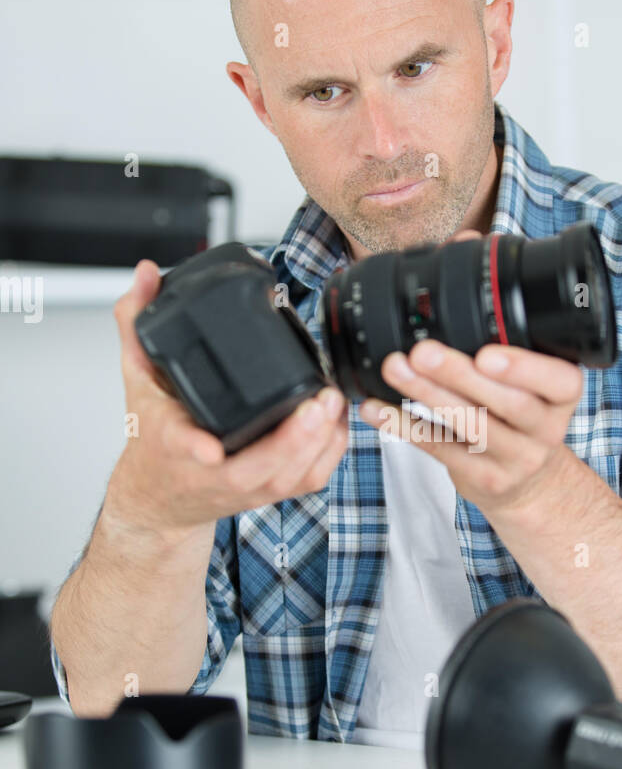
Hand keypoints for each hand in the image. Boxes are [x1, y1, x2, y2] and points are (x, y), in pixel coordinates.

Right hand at [106, 259, 348, 534]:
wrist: (159, 495)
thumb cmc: (151, 437)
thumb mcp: (136, 376)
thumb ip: (137, 322)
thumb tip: (149, 273)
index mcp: (172, 442)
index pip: (182, 445)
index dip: (196, 447)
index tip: (209, 449)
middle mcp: (212, 471)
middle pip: (255, 469)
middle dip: (291, 440)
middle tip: (319, 401)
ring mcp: (245, 485)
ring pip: (287, 479)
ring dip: (318, 444)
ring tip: (334, 403)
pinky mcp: (270, 491)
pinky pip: (307, 479)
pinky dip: (328, 452)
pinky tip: (338, 421)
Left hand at [356, 228, 583, 518]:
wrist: (530, 480)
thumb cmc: (523, 404)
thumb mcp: (530, 361)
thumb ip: (500, 307)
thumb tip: (469, 241)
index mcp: (563, 391)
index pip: (556, 380)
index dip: (524, 368)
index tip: (488, 353)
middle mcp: (545, 427)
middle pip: (505, 403)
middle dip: (459, 377)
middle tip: (421, 352)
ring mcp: (515, 457)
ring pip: (470, 427)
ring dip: (427, 397)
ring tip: (395, 368)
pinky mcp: (482, 480)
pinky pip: (440, 451)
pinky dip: (405, 427)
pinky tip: (378, 407)